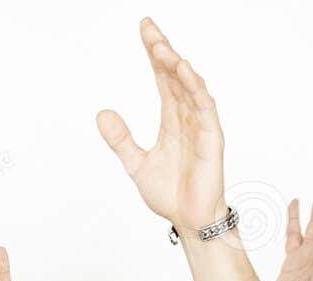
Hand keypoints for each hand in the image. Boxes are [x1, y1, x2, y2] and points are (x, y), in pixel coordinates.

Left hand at [96, 18, 225, 232]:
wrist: (188, 220)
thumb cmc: (170, 193)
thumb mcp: (136, 163)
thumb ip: (120, 139)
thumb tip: (101, 113)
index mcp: (171, 118)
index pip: (161, 77)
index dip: (153, 53)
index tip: (144, 29)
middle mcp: (187, 115)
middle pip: (174, 75)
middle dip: (162, 51)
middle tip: (149, 29)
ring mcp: (200, 124)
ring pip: (189, 86)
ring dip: (176, 66)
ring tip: (162, 48)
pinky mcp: (211, 137)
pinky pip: (204, 107)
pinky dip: (195, 88)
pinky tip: (184, 72)